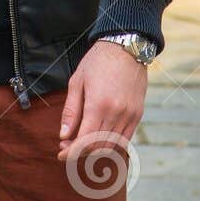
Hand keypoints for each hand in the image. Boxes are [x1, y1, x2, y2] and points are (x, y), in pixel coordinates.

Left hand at [56, 40, 147, 162]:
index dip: (71, 151)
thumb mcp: (77, 82)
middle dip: (80, 151)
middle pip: (97, 146)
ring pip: (111, 145)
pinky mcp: (138, 114)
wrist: (127, 46)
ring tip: (82, 142)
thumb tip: (64, 136)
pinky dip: (111, 144)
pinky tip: (99, 139)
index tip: (61, 154)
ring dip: (95, 149)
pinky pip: (125, 139)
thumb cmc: (98, 61)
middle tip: (68, 145)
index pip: (84, 141)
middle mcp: (117, 113)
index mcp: (98, 104)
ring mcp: (130, 115)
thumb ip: (71, 111)